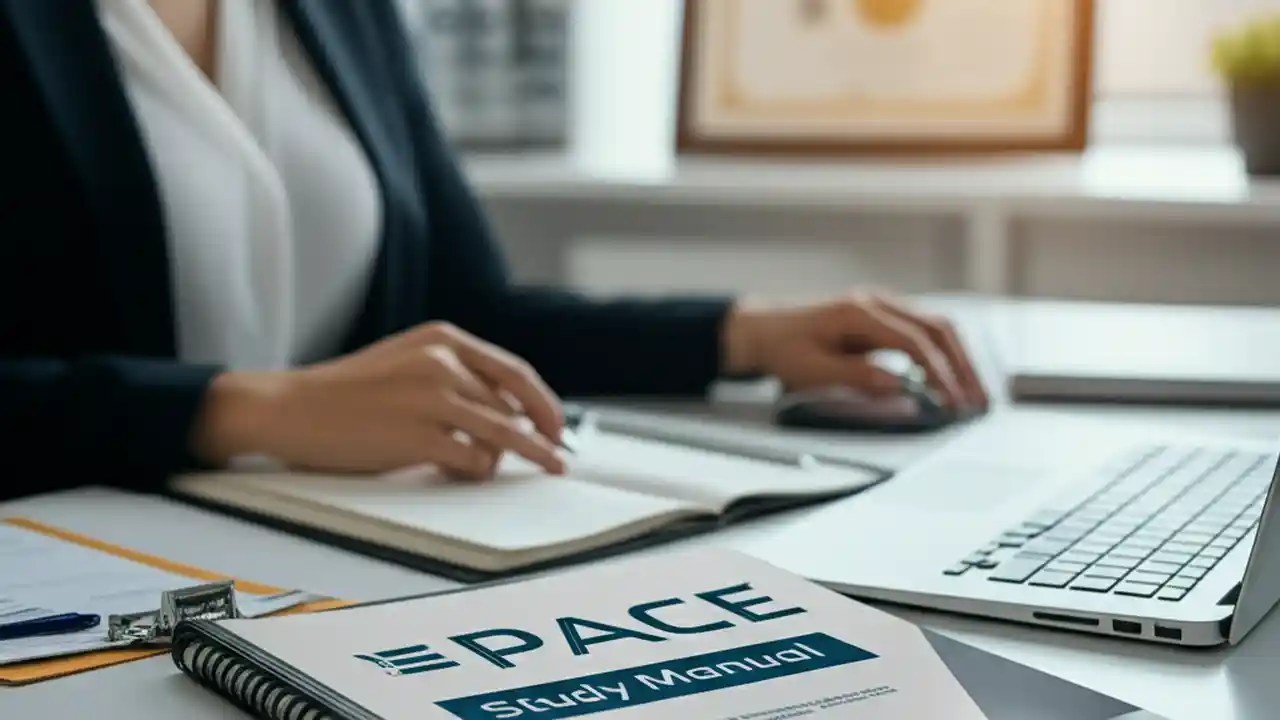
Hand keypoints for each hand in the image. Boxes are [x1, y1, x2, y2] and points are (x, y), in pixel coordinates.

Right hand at [191, 322, 565, 477]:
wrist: (288, 407)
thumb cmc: (345, 392)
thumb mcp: (406, 361)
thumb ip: (453, 375)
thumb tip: (506, 411)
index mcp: (442, 339)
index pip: (515, 372)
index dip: (544, 403)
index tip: (556, 426)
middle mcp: (442, 363)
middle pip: (513, 407)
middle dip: (535, 436)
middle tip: (553, 457)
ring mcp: (431, 400)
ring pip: (502, 435)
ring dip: (517, 458)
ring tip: (534, 470)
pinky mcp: (418, 437)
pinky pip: (473, 462)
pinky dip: (476, 472)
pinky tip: (463, 473)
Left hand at [722, 294, 988, 410]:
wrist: (766, 329)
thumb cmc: (785, 349)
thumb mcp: (813, 371)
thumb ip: (858, 378)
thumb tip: (902, 387)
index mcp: (858, 312)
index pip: (914, 341)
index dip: (939, 372)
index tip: (954, 401)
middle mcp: (877, 303)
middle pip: (937, 328)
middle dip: (963, 366)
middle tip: (979, 401)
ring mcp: (884, 307)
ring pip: (937, 327)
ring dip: (959, 360)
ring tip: (975, 394)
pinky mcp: (885, 318)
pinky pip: (924, 332)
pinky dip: (944, 355)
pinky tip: (952, 380)